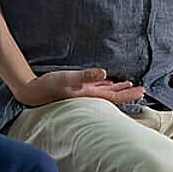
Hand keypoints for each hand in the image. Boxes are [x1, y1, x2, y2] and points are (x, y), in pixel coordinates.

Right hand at [13, 68, 144, 107]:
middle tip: (141, 89)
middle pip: (112, 96)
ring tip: (129, 84)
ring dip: (117, 88)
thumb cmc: (48, 86)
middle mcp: (88, 97)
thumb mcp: (67, 78)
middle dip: (127, 92)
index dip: (129, 95)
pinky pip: (94, 87)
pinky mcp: (76, 88)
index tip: (142, 91)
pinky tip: (106, 80)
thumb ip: (85, 76)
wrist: (30, 92)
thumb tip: (105, 74)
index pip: (114, 97)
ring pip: (104, 91)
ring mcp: (82, 93)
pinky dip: (103, 84)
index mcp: (89, 96)